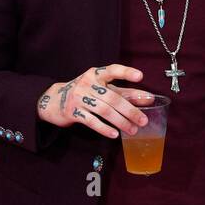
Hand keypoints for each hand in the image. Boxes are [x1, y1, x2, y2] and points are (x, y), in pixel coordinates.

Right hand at [37, 65, 152, 137]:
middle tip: (143, 121)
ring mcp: (79, 98)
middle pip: (112, 97)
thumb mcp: (103, 89)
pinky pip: (91, 121)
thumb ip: (125, 93)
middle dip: (130, 110)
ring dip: (120, 121)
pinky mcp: (73, 112)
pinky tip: (115, 134)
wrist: (55, 101)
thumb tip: (149, 98)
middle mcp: (87, 83)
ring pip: (104, 110)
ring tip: (133, 130)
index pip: (112, 70)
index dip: (126, 72)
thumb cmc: (85, 93)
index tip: (140, 76)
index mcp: (96, 74)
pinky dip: (104, 128)